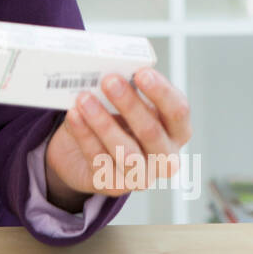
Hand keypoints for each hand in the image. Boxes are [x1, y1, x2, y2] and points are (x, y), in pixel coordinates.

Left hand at [44, 68, 192, 203]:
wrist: (82, 154)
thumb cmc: (114, 121)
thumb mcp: (125, 103)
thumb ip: (126, 88)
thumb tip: (110, 68)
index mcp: (176, 131)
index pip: (178, 111)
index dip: (161, 92)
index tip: (141, 72)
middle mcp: (165, 157)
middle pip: (151, 131)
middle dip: (129, 104)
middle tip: (108, 80)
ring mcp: (142, 175)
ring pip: (126, 151)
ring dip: (103, 122)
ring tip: (84, 99)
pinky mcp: (114, 186)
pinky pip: (99, 160)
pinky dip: (84, 136)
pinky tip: (74, 116)